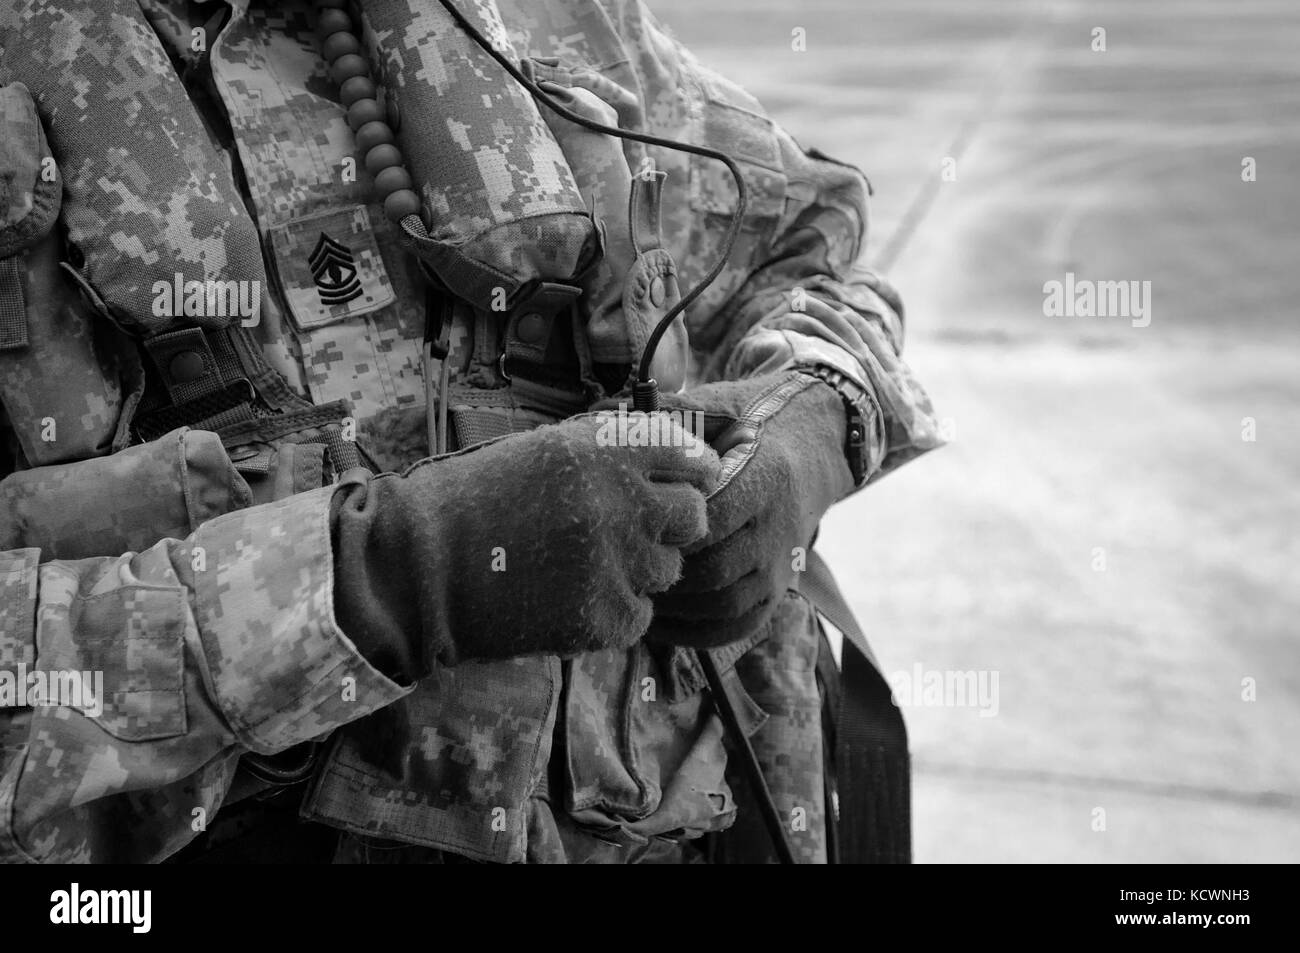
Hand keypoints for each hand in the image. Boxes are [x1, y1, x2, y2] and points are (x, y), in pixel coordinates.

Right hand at [332, 412, 719, 670]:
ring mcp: (612, 564)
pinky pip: (641, 615)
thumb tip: (684, 457)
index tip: (686, 480)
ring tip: (585, 564)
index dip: (692, 470)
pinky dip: (616, 611)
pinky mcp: (601, 617)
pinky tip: (572, 597)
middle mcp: (616, 502)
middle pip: (693, 516)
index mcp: (602, 450)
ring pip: (668, 570)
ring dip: (641, 569)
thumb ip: (614, 448)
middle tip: (634, 530)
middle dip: (671, 524)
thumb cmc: (479, 500)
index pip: (688, 455)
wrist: (421, 566)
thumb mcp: (547, 449)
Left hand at [646, 373, 853, 647]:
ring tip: (633, 596)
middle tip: (620, 570)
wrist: (815, 445)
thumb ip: (669, 414)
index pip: (713, 518)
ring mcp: (782, 563)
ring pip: (726, 603)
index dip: (668, 529)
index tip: (630, 525)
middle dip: (664, 575)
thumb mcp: (718, 406)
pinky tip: (661, 623)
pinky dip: (698, 633)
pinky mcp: (779, 588)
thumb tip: (603, 416)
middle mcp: (779, 526)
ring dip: (676, 609)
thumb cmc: (753, 422)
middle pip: (716, 569)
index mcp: (765, 476)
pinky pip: (740, 625)